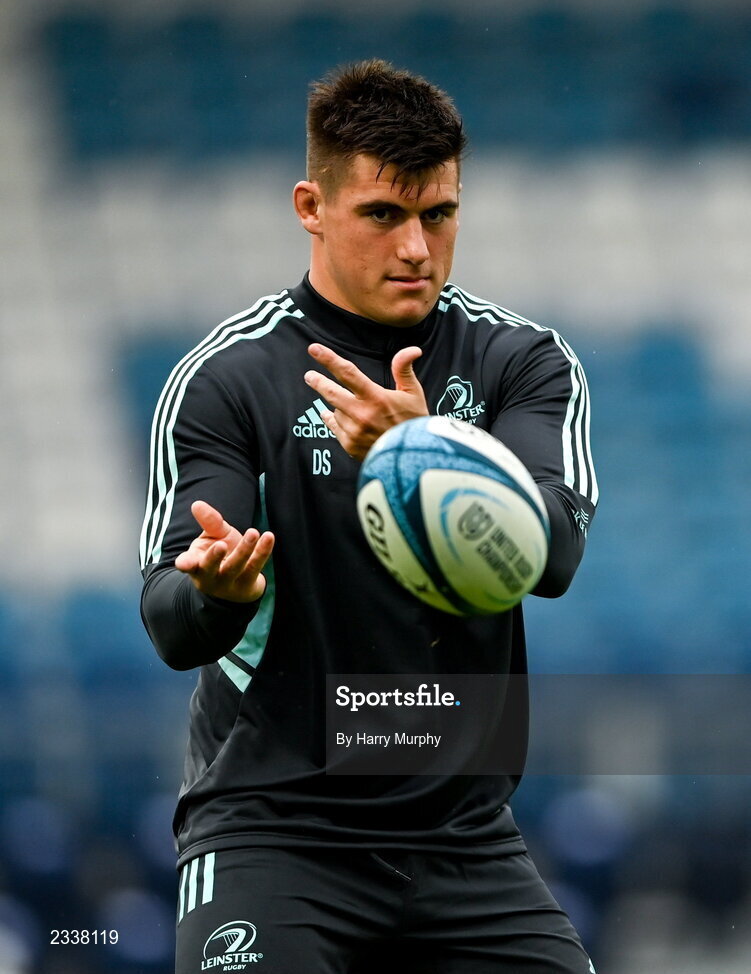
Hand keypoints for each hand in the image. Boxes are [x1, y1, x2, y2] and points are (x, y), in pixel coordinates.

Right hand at [174, 500, 274, 602]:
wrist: (239, 584)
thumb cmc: (222, 555)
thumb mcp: (213, 538)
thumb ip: (208, 522)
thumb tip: (197, 504)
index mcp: (196, 565)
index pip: (187, 565)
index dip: (185, 564)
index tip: (183, 563)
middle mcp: (210, 577)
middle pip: (210, 568)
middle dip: (214, 557)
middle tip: (221, 544)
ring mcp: (228, 584)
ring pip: (235, 567)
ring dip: (244, 550)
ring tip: (253, 533)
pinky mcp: (247, 585)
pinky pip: (255, 567)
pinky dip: (262, 552)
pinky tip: (268, 537)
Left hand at [304, 343, 428, 460]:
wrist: (411, 457)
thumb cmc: (413, 422)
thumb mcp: (413, 393)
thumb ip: (403, 369)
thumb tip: (412, 349)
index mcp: (376, 398)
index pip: (347, 373)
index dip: (328, 359)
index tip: (314, 348)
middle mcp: (362, 414)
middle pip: (331, 392)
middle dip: (317, 382)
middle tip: (309, 376)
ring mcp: (354, 432)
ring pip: (336, 411)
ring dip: (341, 407)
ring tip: (356, 410)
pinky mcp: (349, 445)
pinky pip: (335, 427)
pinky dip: (337, 421)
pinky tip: (340, 418)